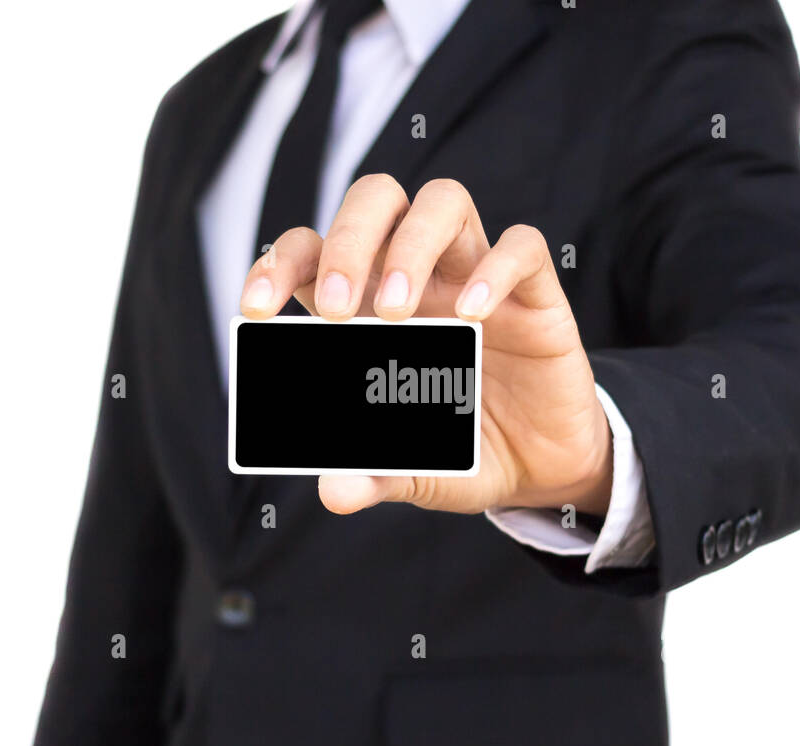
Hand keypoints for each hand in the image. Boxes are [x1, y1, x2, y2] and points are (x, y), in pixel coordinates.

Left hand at [238, 174, 612, 517]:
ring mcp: (477, 276)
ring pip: (444, 201)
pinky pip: (523, 247)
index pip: (313, 250)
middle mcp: (420, 276)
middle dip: (347, 240)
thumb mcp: (416, 470)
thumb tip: (334, 491)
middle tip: (339, 308)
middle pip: (376, 199)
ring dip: (410, 246)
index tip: (256, 309)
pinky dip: (495, 269)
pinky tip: (473, 316)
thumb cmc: (466, 451)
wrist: (543, 468)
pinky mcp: (536, 294)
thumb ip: (375, 475)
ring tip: (396, 309)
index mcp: (369, 306)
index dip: (277, 263)